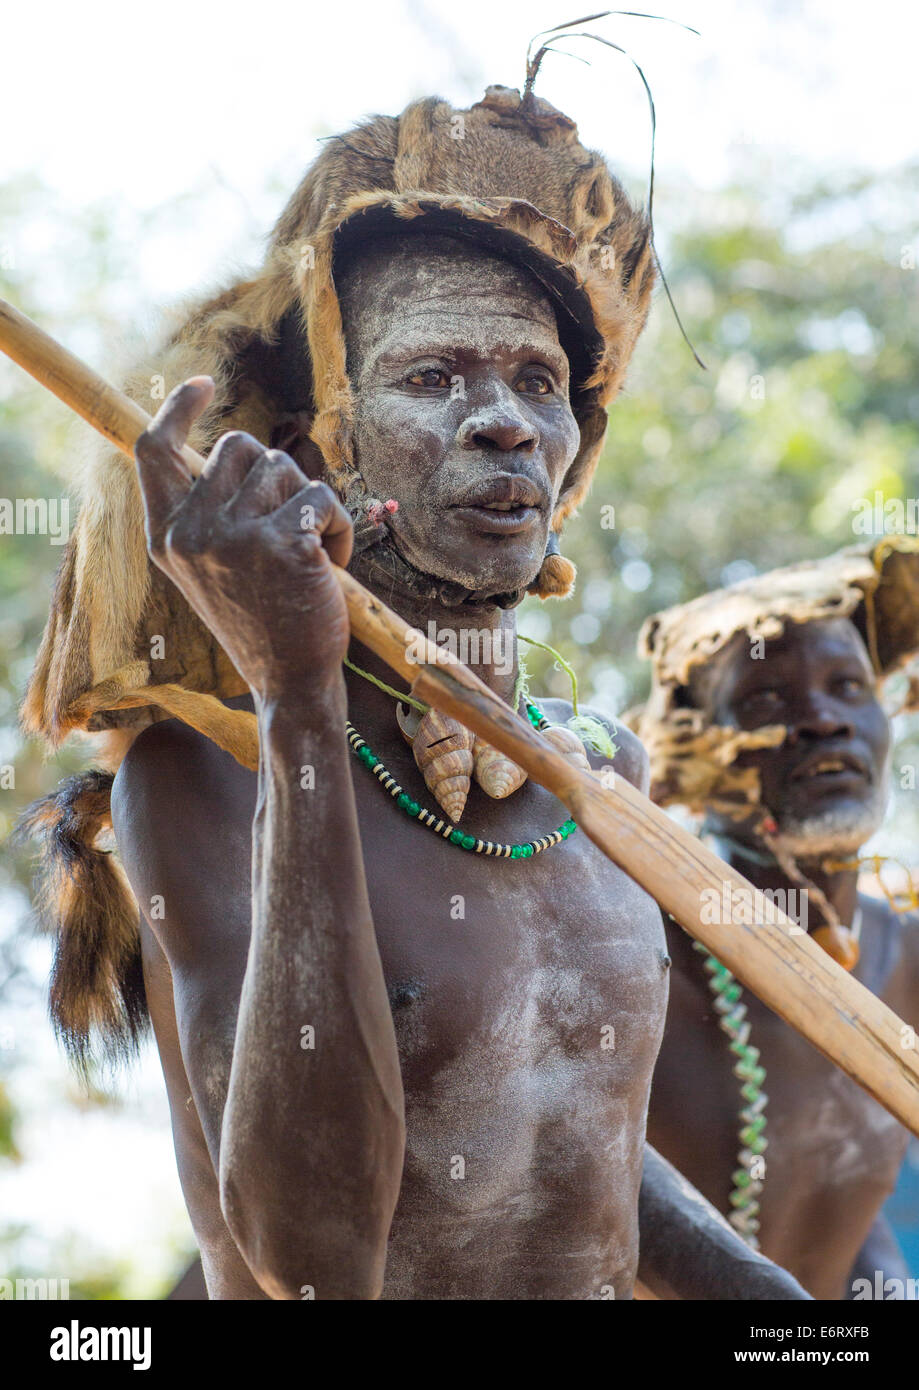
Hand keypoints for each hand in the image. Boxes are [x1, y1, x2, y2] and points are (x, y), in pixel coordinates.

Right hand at [134, 377, 352, 700]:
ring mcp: (234, 537)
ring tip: (311, 555)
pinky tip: (332, 565)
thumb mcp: (213, 567)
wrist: (290, 683)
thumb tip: (238, 454)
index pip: (154, 451)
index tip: (202, 385)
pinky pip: (323, 499)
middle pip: (239, 447)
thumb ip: (210, 512)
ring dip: (312, 505)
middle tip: (290, 525)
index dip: (178, 409)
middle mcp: (191, 533)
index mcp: (167, 537)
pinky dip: (341, 527)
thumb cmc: (262, 620)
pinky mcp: (282, 544)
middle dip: (277, 474)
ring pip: (285, 468)